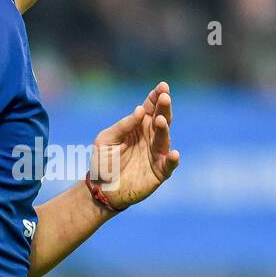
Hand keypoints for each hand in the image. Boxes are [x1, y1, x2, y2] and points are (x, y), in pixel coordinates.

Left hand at [90, 80, 180, 210]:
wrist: (102, 189)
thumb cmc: (103, 162)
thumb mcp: (106, 140)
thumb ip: (122, 126)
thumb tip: (139, 110)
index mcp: (138, 126)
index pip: (150, 108)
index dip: (156, 97)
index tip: (162, 87)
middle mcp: (150, 137)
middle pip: (161, 119)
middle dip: (164, 107)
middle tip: (165, 97)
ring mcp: (156, 154)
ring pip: (165, 139)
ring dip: (164, 129)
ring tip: (160, 120)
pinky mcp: (159, 172)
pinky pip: (169, 165)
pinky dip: (172, 160)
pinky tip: (174, 154)